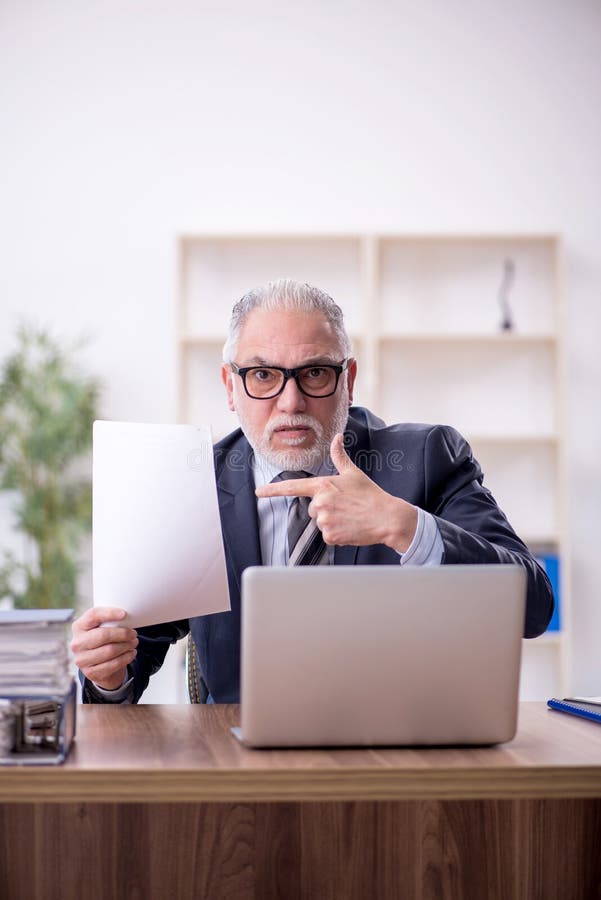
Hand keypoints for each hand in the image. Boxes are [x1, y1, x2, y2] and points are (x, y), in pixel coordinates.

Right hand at [71, 607, 137, 690]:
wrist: (97, 665)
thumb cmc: (101, 640)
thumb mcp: (100, 628)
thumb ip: (108, 620)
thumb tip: (128, 617)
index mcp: (78, 627)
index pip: (93, 616)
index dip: (109, 613)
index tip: (124, 614)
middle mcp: (77, 643)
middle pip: (103, 635)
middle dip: (123, 633)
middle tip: (133, 633)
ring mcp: (82, 659)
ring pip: (110, 650)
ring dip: (126, 646)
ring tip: (134, 643)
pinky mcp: (90, 672)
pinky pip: (113, 664)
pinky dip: (126, 657)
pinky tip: (131, 653)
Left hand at [255, 433, 417, 551]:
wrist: (386, 517)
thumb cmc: (370, 494)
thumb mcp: (353, 472)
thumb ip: (339, 455)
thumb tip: (337, 438)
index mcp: (323, 485)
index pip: (292, 487)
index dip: (272, 490)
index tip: (259, 492)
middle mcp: (320, 503)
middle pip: (312, 509)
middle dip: (325, 509)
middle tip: (345, 507)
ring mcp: (324, 520)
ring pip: (319, 523)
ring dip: (331, 522)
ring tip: (349, 517)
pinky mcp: (330, 536)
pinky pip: (326, 536)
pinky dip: (336, 534)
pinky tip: (349, 527)